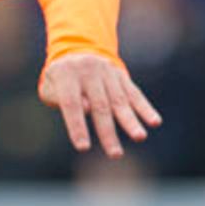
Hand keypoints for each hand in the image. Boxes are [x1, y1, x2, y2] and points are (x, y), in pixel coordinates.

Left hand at [38, 52, 161, 157]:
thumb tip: (87, 108)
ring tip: (139, 137)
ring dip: (130, 121)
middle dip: (108, 131)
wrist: (78, 51)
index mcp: (66, 74)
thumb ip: (60, 99)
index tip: (83, 147)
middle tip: (116, 154)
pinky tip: (154, 122)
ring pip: (120, 100)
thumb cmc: (60, 81)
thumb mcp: (50, 87)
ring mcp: (108, 73)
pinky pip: (134, 93)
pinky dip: (145, 108)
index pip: (72, 103)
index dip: (77, 126)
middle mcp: (89, 71)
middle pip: (100, 105)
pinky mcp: (121, 76)